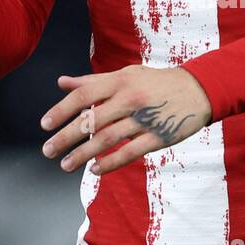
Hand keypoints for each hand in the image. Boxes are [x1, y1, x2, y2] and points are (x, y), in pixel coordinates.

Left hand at [40, 66, 212, 173]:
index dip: (61, 110)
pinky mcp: (159, 136)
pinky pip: (130, 152)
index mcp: (120, 81)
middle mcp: (130, 99)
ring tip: (65, 165)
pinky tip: (95, 170)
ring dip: (83, 154)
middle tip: (48, 151)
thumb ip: (93, 81)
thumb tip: (62, 82)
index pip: (84, 95)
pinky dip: (110, 163)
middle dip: (66, 137)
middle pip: (91, 120)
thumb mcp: (127, 74)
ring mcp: (145, 119)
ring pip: (107, 139)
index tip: (44, 125)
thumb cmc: (158, 82)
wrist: (200, 89)